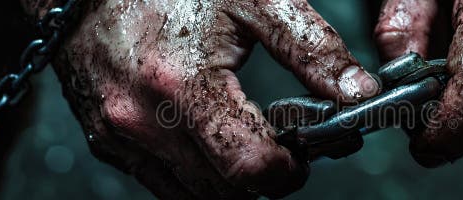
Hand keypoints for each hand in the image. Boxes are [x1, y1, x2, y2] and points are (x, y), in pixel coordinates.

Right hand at [37, 0, 379, 198]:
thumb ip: (308, 48)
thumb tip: (356, 92)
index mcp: (182, 84)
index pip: (250, 168)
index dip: (289, 169)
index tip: (302, 151)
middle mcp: (143, 121)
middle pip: (227, 191)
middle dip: (263, 176)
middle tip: (280, 140)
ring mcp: (120, 136)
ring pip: (195, 195)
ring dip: (230, 179)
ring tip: (244, 135)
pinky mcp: (106, 140)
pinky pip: (163, 182)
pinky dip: (196, 172)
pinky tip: (209, 135)